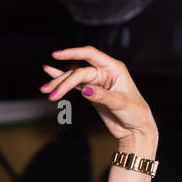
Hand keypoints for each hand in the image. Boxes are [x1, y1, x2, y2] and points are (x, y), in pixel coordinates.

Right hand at [40, 47, 155, 145]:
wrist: (135, 129)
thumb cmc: (135, 113)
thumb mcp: (120, 103)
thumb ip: (102, 95)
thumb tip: (85, 90)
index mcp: (114, 68)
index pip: (90, 55)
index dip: (74, 53)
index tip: (58, 55)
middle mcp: (105, 72)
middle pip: (79, 71)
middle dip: (63, 81)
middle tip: (51, 93)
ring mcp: (97, 82)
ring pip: (74, 79)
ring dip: (59, 84)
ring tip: (45, 90)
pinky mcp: (92, 92)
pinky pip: (75, 85)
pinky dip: (63, 82)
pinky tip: (51, 75)